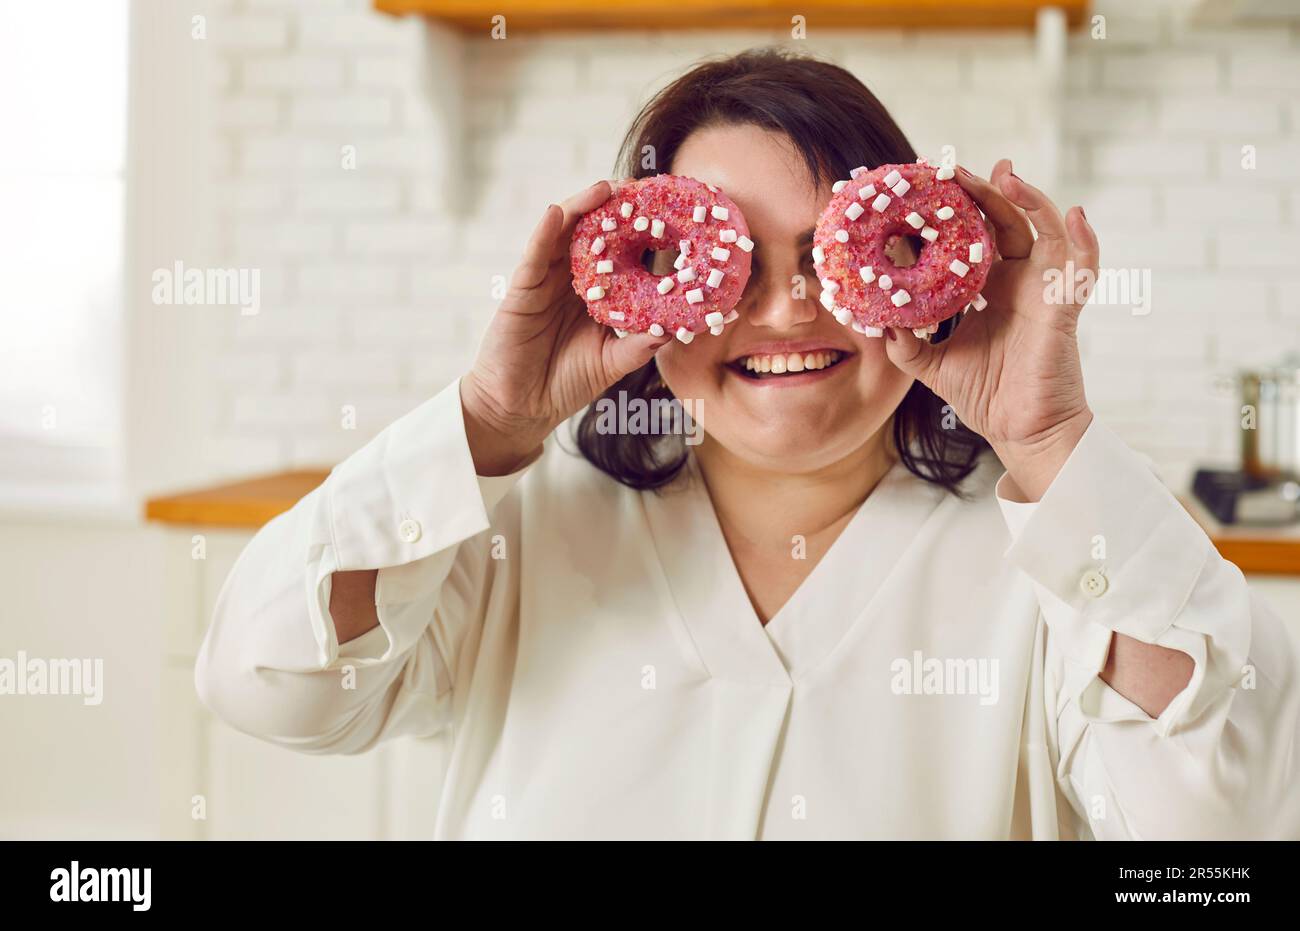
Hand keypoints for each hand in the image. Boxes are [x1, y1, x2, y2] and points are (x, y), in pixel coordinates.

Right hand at [461, 180, 670, 474]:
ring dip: (581, 207)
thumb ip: (640, 346)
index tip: (664, 210)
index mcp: (595, 292)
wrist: (522, 407)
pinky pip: (533, 257)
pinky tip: (555, 214)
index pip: (618, 252)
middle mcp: (570, 279)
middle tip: (638, 186)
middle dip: (612, 207)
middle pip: (591, 233)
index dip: (638, 231)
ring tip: (603, 188)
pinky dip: (543, 234)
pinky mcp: (522, 291)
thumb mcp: (612, 363)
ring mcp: (544, 281)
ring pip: (562, 235)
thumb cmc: (566, 383)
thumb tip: (678, 330)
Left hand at [883, 158, 1097, 500]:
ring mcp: (1044, 289)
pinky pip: (1083, 267)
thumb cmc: (985, 396)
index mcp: (989, 287)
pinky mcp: (1064, 307)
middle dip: (983, 191)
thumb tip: (874, 323)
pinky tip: (1076, 214)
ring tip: (1005, 173)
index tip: (927, 184)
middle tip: (955, 167)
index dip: (955, 210)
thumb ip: (904, 344)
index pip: (973, 236)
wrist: (1020, 432)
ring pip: (1043, 229)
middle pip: (1004, 221)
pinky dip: (1085, 239)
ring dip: (1029, 198)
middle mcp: (1018, 280)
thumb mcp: (931, 366)